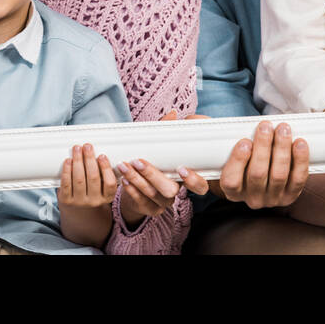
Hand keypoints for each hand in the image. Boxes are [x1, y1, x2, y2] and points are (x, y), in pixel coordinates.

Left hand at [58, 144, 117, 210]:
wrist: (78, 210)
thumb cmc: (91, 192)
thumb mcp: (102, 188)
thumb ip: (103, 174)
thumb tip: (99, 152)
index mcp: (107, 197)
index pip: (110, 183)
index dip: (106, 168)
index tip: (102, 155)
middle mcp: (94, 201)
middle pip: (93, 178)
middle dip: (89, 159)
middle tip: (87, 146)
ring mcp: (80, 202)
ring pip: (79, 179)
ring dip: (78, 161)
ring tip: (77, 149)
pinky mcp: (67, 201)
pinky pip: (66, 184)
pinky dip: (67, 170)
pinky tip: (68, 161)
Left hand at [116, 111, 210, 226]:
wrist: (138, 188)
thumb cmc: (155, 162)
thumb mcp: (161, 147)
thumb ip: (166, 130)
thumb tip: (173, 114)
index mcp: (185, 179)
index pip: (200, 186)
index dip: (193, 180)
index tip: (181, 169)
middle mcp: (176, 193)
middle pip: (170, 190)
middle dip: (152, 175)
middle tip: (138, 161)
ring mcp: (163, 203)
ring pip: (152, 194)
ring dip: (136, 179)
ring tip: (124, 165)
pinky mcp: (149, 210)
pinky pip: (140, 202)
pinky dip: (131, 189)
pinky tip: (124, 179)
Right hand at [214, 120, 308, 208]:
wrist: (263, 174)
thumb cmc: (244, 158)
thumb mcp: (227, 153)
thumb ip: (222, 141)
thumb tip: (215, 124)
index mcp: (232, 191)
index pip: (231, 181)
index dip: (238, 161)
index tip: (244, 141)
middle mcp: (251, 199)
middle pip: (257, 174)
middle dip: (263, 147)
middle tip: (266, 126)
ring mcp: (272, 199)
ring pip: (278, 175)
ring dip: (282, 149)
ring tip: (283, 129)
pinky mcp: (290, 195)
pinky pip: (298, 179)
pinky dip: (300, 160)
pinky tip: (299, 143)